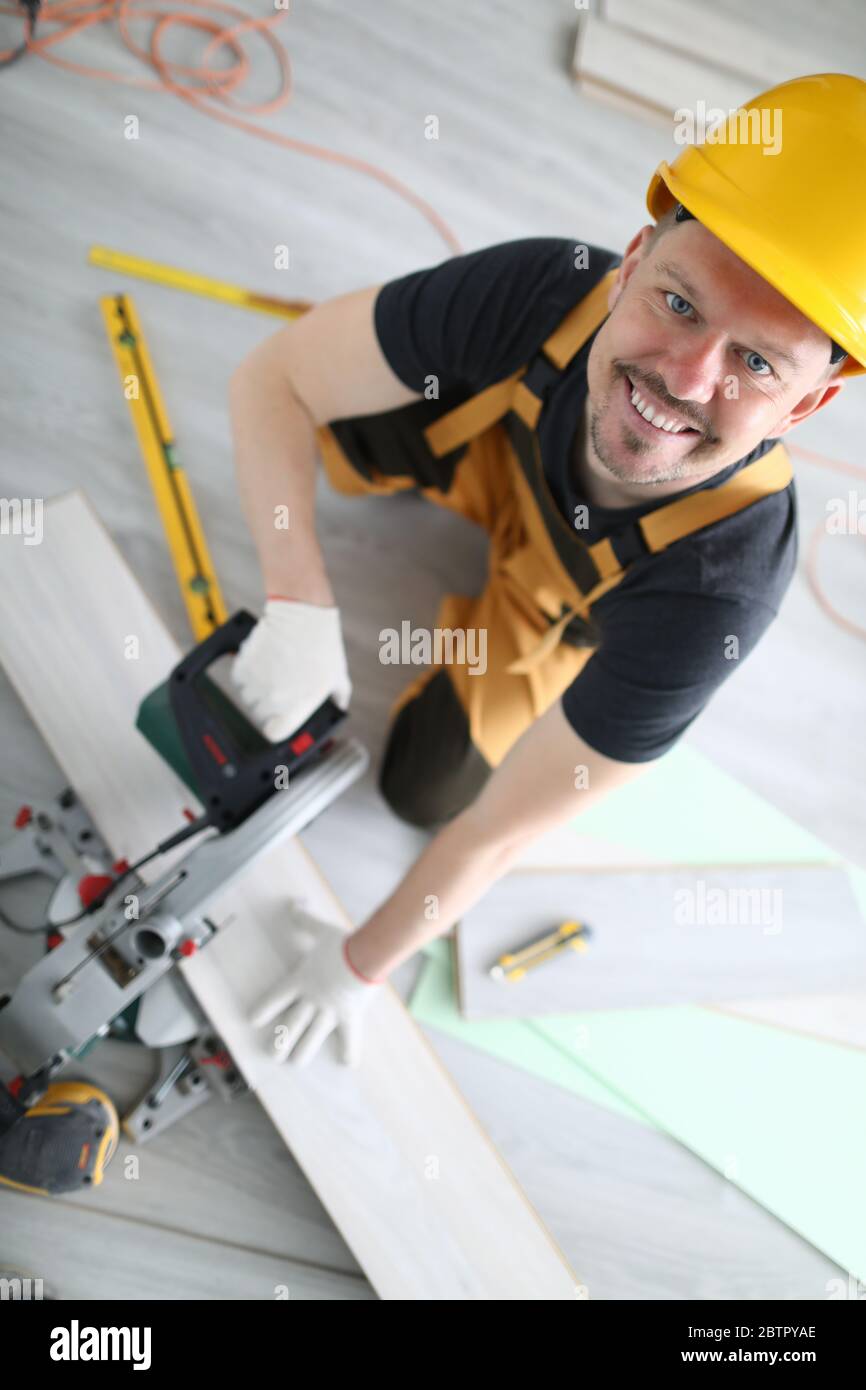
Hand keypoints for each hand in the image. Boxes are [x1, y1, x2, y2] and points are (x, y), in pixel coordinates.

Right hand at [231, 597, 351, 741]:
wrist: (302, 615)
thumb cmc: (323, 646)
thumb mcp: (337, 676)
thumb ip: (339, 698)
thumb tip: (339, 709)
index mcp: (296, 707)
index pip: (274, 734)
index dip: (276, 728)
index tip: (279, 720)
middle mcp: (273, 699)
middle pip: (260, 714)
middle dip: (269, 703)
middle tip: (282, 686)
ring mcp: (256, 682)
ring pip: (247, 695)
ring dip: (256, 688)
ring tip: (273, 671)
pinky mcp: (243, 664)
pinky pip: (238, 677)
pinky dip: (246, 672)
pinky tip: (262, 661)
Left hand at [249, 910, 382, 1067]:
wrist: (365, 955)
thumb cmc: (342, 943)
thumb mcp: (320, 929)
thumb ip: (304, 919)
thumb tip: (294, 903)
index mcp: (301, 980)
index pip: (276, 997)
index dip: (264, 1009)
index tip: (253, 1020)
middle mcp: (311, 999)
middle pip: (291, 1025)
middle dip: (280, 1042)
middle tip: (274, 1054)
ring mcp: (328, 1011)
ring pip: (311, 1037)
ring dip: (303, 1051)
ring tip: (295, 1062)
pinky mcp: (348, 1018)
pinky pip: (348, 1039)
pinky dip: (348, 1051)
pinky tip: (346, 1062)